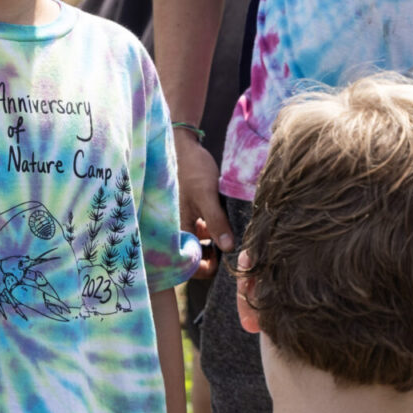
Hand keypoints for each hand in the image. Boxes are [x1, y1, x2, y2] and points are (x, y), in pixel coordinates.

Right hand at [175, 133, 233, 254]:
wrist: (184, 145)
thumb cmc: (191, 168)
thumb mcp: (207, 195)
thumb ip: (216, 222)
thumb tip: (228, 248)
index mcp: (176, 229)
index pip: (190, 263)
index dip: (207, 267)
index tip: (227, 260)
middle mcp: (179, 229)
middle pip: (197, 255)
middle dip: (215, 255)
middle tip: (236, 247)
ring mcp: (188, 221)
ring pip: (204, 242)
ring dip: (218, 240)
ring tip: (236, 231)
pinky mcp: (196, 213)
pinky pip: (207, 229)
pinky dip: (217, 228)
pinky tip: (230, 219)